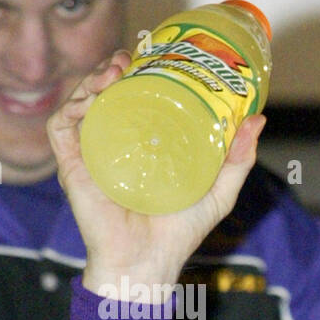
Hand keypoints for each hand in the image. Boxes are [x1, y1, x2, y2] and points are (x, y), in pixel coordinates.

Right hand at [47, 52, 266, 291]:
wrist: (146, 265)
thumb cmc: (179, 233)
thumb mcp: (218, 193)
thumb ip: (238, 159)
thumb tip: (258, 119)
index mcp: (146, 145)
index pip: (139, 98)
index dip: (142, 72)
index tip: (156, 54)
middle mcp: (117, 143)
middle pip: (108, 93)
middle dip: (115, 67)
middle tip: (131, 56)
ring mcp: (92, 153)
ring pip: (82, 101)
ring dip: (94, 78)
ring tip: (114, 69)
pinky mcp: (71, 166)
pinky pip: (62, 126)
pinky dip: (73, 106)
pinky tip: (94, 97)